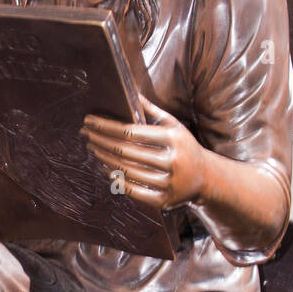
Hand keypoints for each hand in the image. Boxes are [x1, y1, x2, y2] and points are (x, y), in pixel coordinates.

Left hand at [80, 93, 205, 209]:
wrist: (206, 177)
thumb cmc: (184, 146)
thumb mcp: (174, 125)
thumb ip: (152, 110)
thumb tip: (131, 91)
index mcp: (173, 138)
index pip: (130, 131)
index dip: (106, 126)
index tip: (90, 121)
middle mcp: (172, 160)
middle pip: (125, 151)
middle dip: (100, 142)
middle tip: (86, 135)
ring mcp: (169, 182)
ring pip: (127, 171)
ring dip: (105, 160)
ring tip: (93, 149)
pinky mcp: (165, 200)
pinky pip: (134, 192)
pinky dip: (117, 181)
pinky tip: (107, 170)